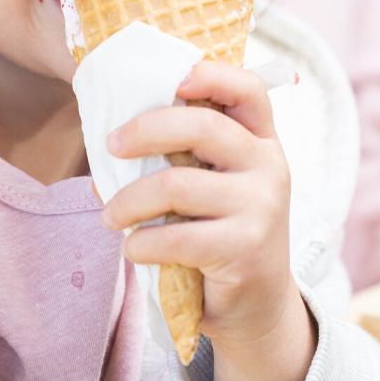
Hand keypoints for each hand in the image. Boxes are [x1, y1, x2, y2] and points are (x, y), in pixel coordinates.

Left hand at [102, 60, 315, 380]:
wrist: (257, 305)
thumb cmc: (220, 230)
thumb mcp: (215, 183)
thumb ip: (185, 153)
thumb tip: (113, 138)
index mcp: (261, 140)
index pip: (249, 90)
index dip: (212, 75)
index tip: (174, 81)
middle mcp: (269, 166)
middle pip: (202, 126)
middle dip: (145, 131)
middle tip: (110, 145)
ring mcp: (261, 208)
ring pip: (177, 184)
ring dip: (128, 201)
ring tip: (110, 215)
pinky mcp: (245, 250)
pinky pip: (176, 237)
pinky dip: (141, 243)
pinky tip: (133, 248)